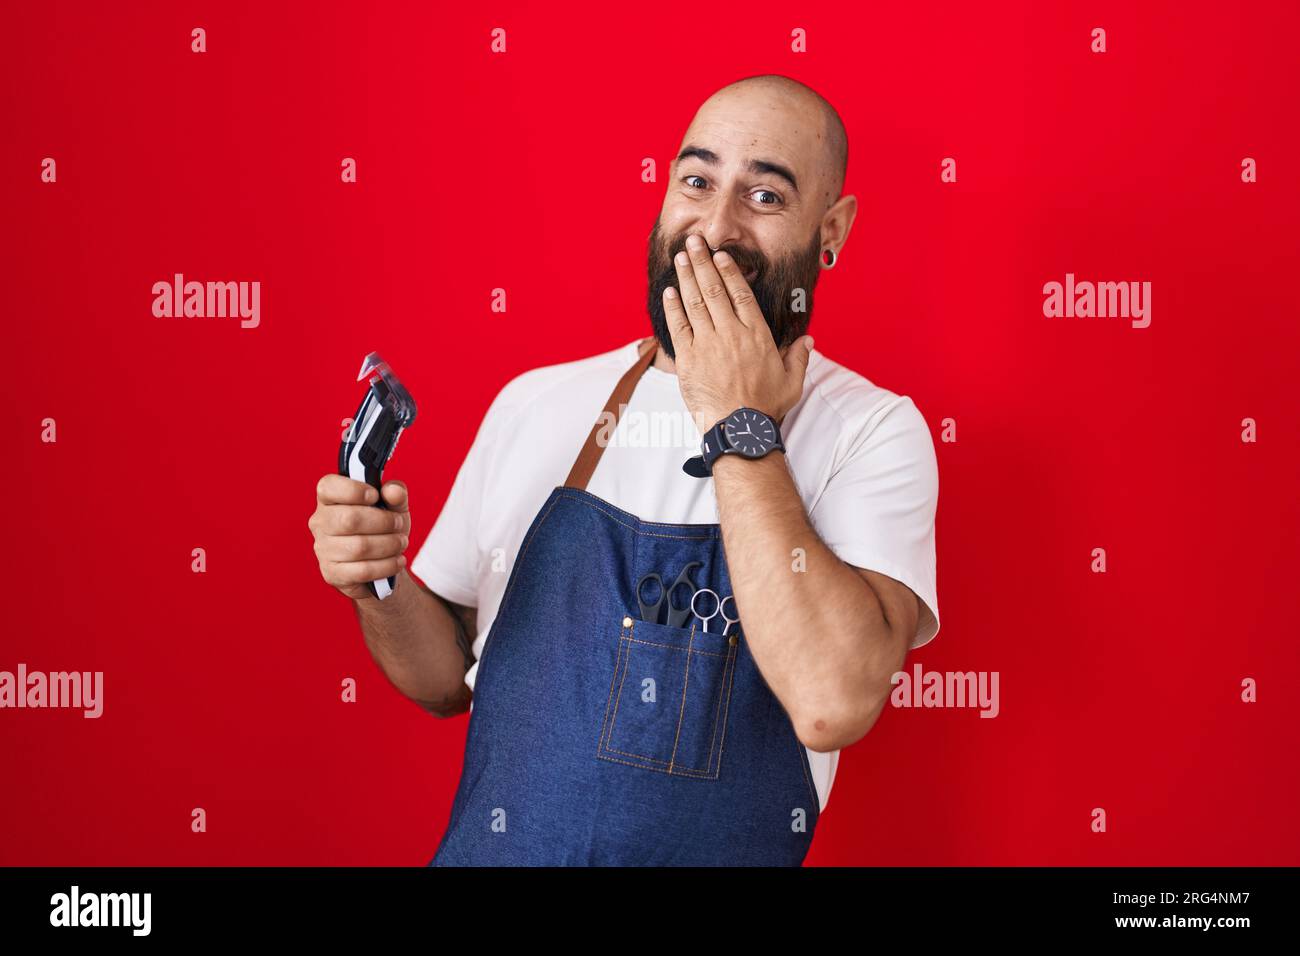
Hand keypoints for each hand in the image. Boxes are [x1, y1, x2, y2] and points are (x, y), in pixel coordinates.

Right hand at [309, 475, 410, 600]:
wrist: (383, 563)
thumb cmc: (383, 528)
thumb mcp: (394, 506)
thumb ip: (396, 493)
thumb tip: (393, 491)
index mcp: (329, 498)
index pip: (328, 487)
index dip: (354, 490)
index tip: (375, 496)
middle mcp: (320, 522)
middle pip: (349, 519)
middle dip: (383, 522)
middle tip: (398, 524)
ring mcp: (323, 550)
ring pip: (359, 547)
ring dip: (389, 545)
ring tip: (401, 543)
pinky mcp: (332, 573)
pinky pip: (362, 570)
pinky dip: (387, 565)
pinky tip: (397, 560)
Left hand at [662, 232, 813, 428]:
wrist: (739, 429)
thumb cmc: (765, 407)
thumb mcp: (791, 381)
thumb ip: (799, 357)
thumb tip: (808, 340)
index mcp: (757, 335)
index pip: (741, 294)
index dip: (729, 271)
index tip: (721, 256)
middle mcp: (732, 334)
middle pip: (715, 290)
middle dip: (703, 263)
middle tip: (693, 243)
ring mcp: (708, 345)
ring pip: (695, 302)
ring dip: (686, 277)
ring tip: (680, 257)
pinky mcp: (689, 359)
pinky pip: (679, 327)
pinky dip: (674, 307)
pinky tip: (670, 291)